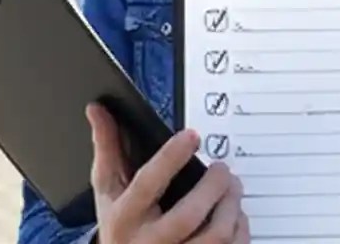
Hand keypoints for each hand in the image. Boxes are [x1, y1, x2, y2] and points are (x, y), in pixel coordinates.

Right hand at [87, 103, 248, 242]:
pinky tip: (235, 217)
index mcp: (124, 218)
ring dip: (232, 205)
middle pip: (189, 214)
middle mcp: (149, 243)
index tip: (191, 136)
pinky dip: (240, 230)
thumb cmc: (120, 226)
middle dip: (214, 185)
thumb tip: (98, 109)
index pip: (147, 185)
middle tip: (222, 168)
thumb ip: (107, 149)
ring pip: (216, 235)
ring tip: (232, 188)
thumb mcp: (108, 192)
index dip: (170, 157)